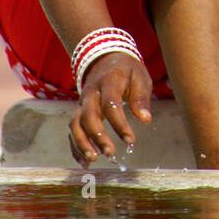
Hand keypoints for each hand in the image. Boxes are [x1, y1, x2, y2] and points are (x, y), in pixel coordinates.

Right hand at [68, 51, 152, 166]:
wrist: (105, 58)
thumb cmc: (127, 70)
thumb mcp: (139, 77)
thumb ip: (141, 98)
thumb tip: (145, 120)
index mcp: (109, 81)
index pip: (111, 105)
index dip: (120, 124)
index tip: (130, 140)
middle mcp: (91, 92)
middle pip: (89, 116)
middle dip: (98, 136)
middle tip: (110, 153)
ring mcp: (82, 102)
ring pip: (75, 124)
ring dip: (82, 143)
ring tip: (93, 159)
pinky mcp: (79, 110)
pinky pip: (73, 129)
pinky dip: (76, 145)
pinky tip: (85, 160)